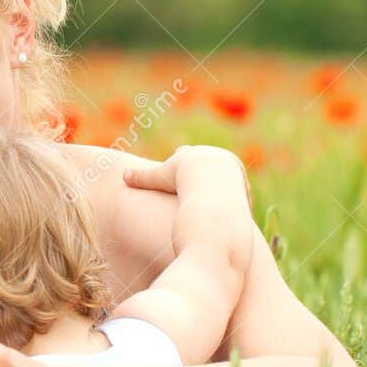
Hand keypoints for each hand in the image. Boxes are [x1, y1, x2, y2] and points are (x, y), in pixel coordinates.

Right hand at [123, 145, 251, 207]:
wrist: (212, 183)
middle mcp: (217, 161)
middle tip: (197, 178)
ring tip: (214, 198)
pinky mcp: (243, 191)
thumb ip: (142, 178)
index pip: (187, 154)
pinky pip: (235, 197)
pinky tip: (224, 211)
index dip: (180, 158)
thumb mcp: (158, 178)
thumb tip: (123, 176)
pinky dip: (228, 203)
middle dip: (203, 171)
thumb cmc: (181, 179)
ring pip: (225, 181)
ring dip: (220, 188)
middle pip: (209, 165)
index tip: (178, 159)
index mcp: (197, 156)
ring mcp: (233, 175)